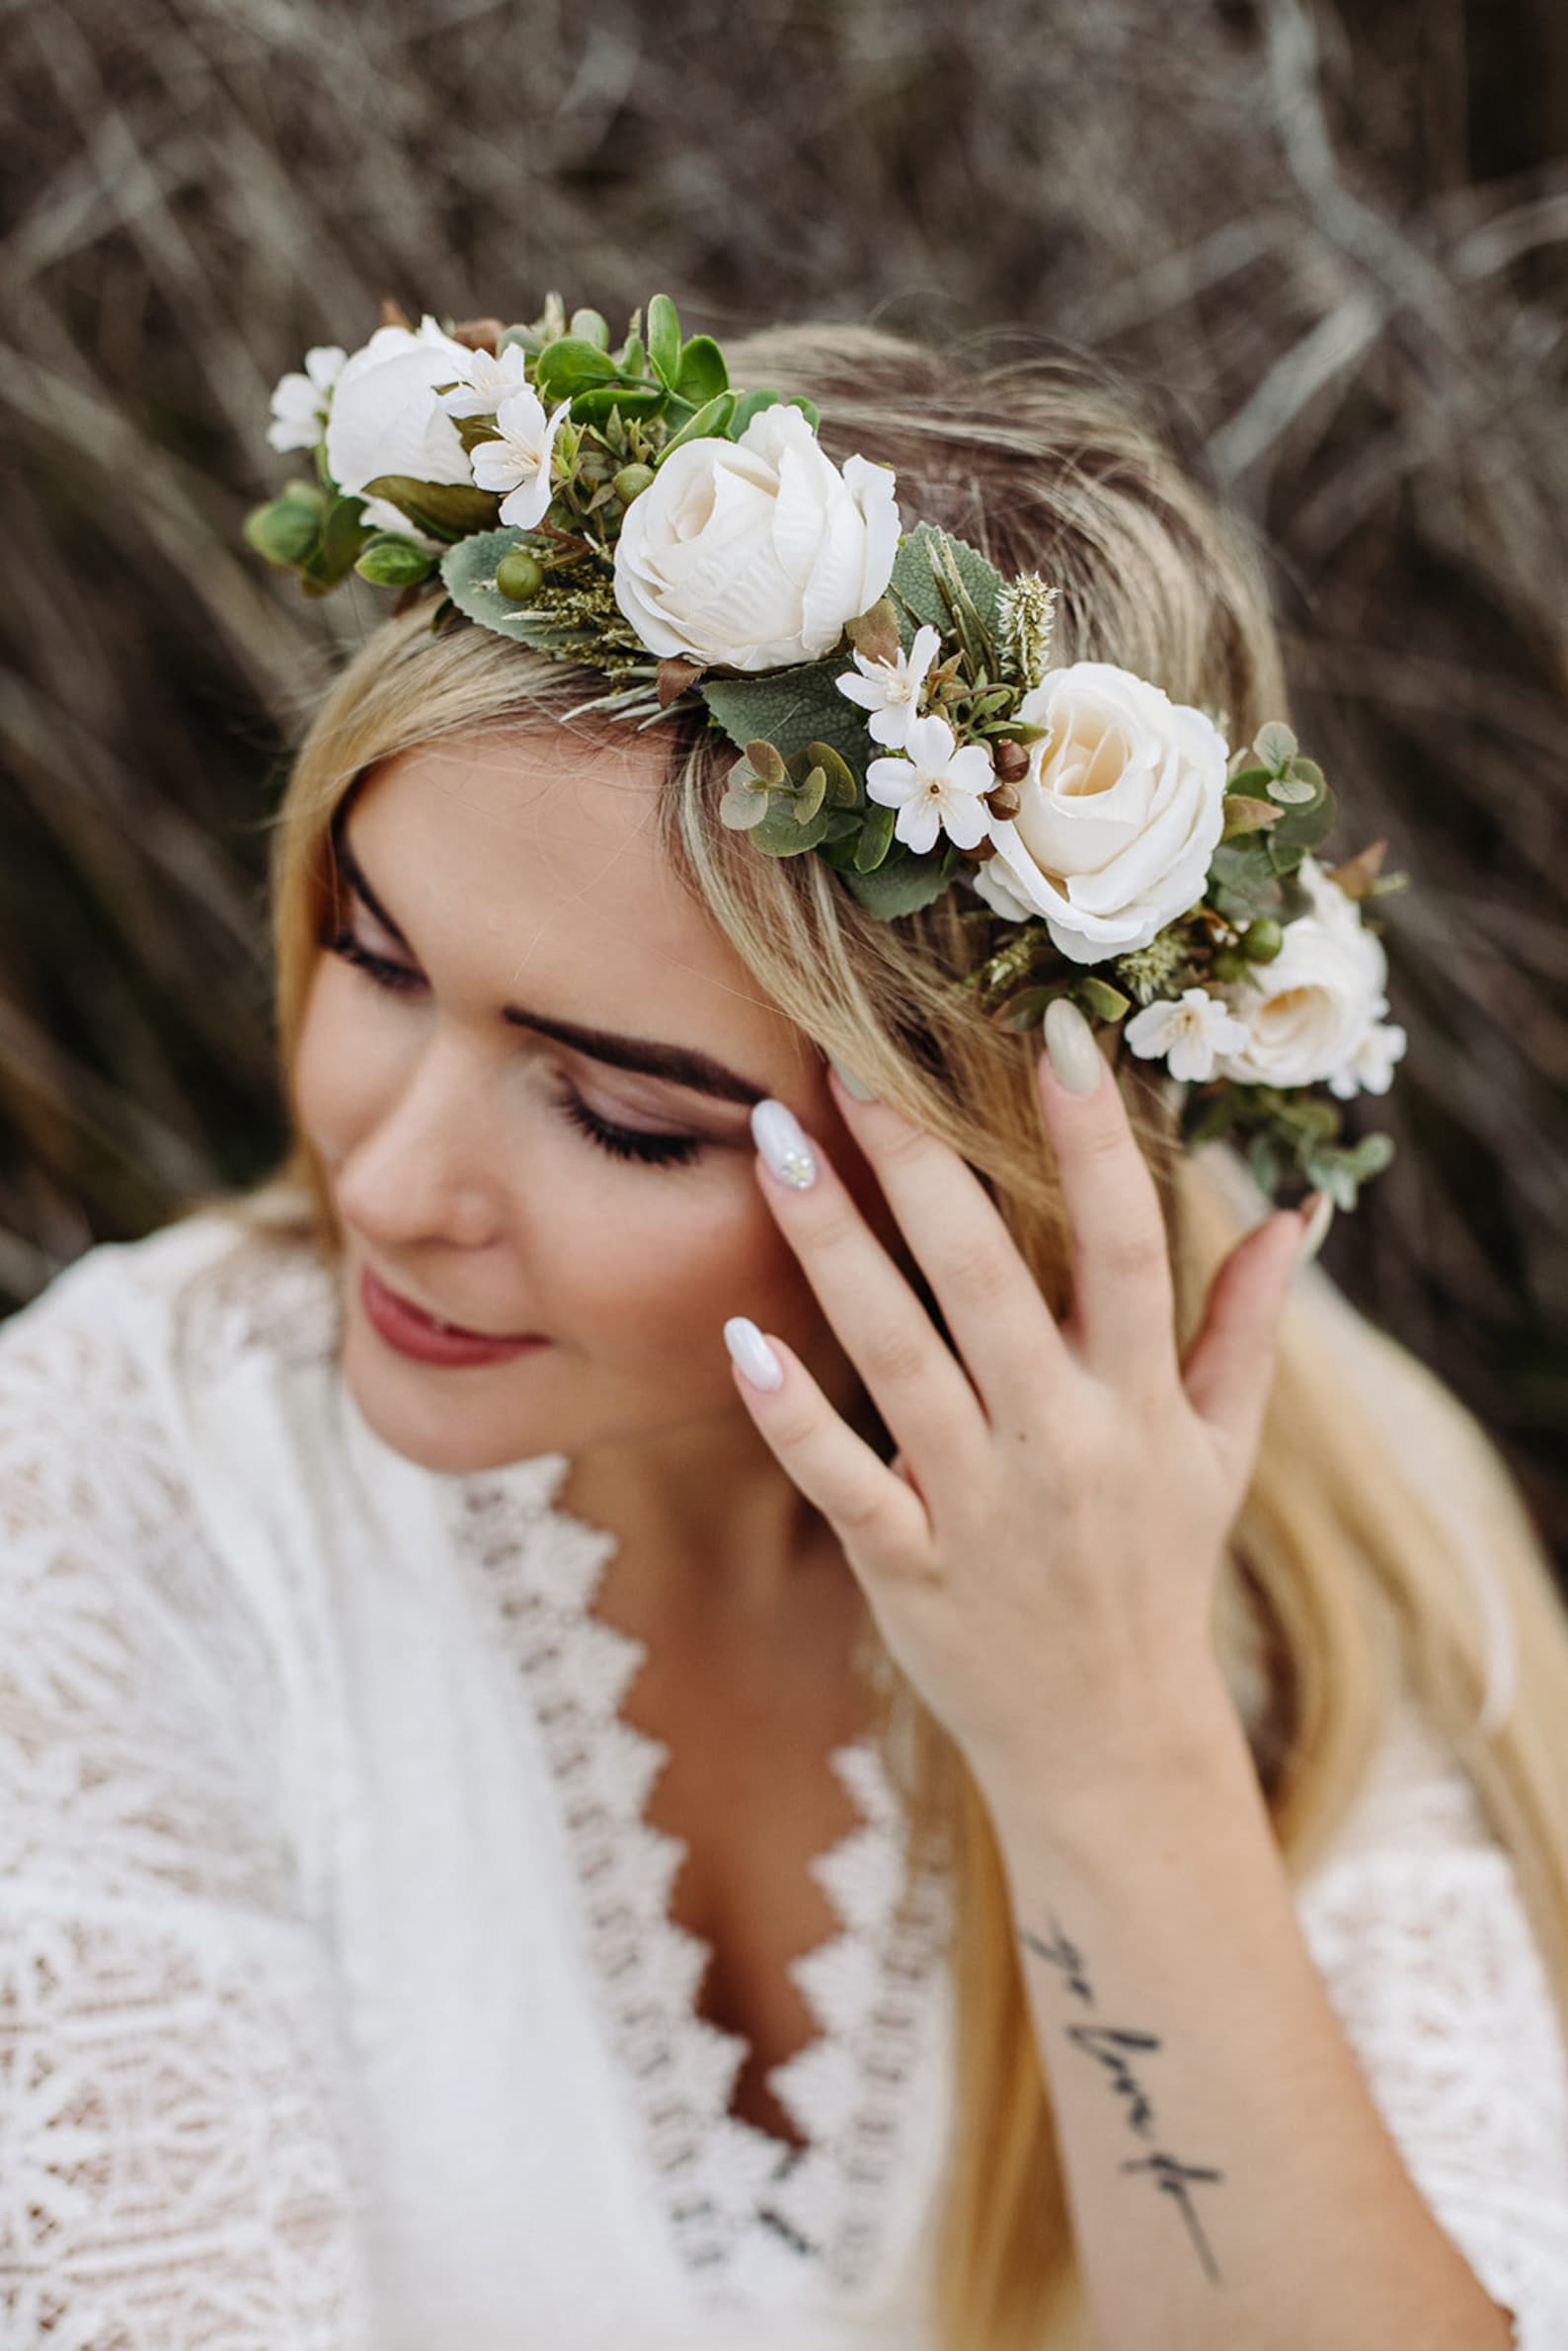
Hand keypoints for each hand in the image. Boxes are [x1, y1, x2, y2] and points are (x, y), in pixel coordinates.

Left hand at [724, 1006, 1318, 1810]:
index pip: (1127, 1245)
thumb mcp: (1221, 1455)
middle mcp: (1065, 1443)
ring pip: (898, 1358)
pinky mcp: (909, 1570)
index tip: (1055, 1031)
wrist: (1111, 1745)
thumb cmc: (1157, 1572)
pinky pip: (844, 1482)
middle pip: (987, 1280)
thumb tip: (1296, 1214)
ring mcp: (982, 1508)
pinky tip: (741, 1337)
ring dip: (832, 1249)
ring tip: (773, 1148)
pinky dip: (792, 1416)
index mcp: (1142, 1402)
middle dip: (919, 1166)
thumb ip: (1246, 1329)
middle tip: (850, 1064)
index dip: (1094, 1139)